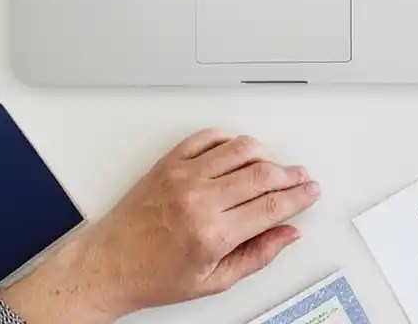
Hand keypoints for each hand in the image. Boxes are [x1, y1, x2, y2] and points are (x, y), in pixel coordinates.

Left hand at [0, 129, 320, 323]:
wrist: (107, 266)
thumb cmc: (152, 276)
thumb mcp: (213, 281)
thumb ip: (256, 256)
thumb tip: (286, 235)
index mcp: (212, 234)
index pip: (272, 206)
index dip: (299, 196)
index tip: (310, 192)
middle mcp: (198, 200)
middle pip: (263, 173)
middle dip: (291, 174)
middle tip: (301, 177)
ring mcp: (182, 177)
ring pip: (240, 149)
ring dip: (265, 154)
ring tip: (273, 164)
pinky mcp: (168, 164)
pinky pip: (207, 137)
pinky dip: (229, 139)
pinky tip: (238, 150)